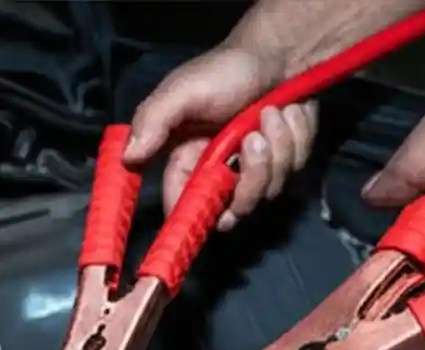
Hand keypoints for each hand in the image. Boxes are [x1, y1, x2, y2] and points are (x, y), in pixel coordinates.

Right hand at [124, 46, 318, 230]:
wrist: (277, 53)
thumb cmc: (225, 70)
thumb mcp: (184, 90)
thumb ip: (155, 121)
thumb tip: (128, 157)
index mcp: (188, 161)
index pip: (182, 206)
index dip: (191, 220)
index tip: (209, 218)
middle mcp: (221, 173)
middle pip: (236, 209)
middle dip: (251, 177)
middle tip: (253, 139)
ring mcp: (255, 170)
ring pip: (270, 189)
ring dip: (277, 147)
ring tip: (272, 112)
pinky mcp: (285, 162)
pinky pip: (294, 167)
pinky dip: (295, 136)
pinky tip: (288, 112)